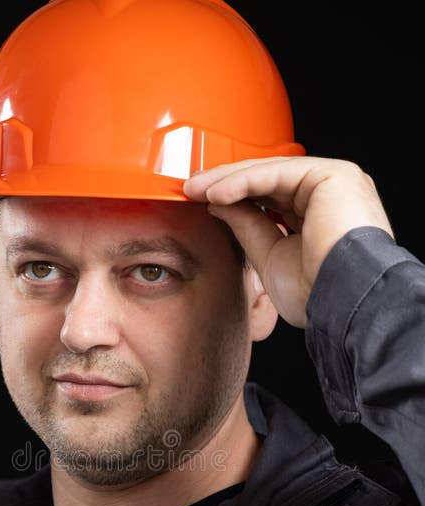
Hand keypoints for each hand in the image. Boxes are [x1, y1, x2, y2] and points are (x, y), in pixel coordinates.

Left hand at [183, 156, 393, 327]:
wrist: (343, 305)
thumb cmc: (316, 295)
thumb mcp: (269, 257)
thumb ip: (247, 227)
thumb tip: (218, 203)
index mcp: (320, 216)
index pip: (271, 196)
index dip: (235, 197)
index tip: (201, 202)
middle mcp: (330, 196)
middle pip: (269, 179)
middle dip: (226, 183)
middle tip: (190, 190)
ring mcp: (334, 183)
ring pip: (271, 171)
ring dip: (229, 179)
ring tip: (195, 189)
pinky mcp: (333, 176)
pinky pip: (278, 173)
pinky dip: (243, 182)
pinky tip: (216, 193)